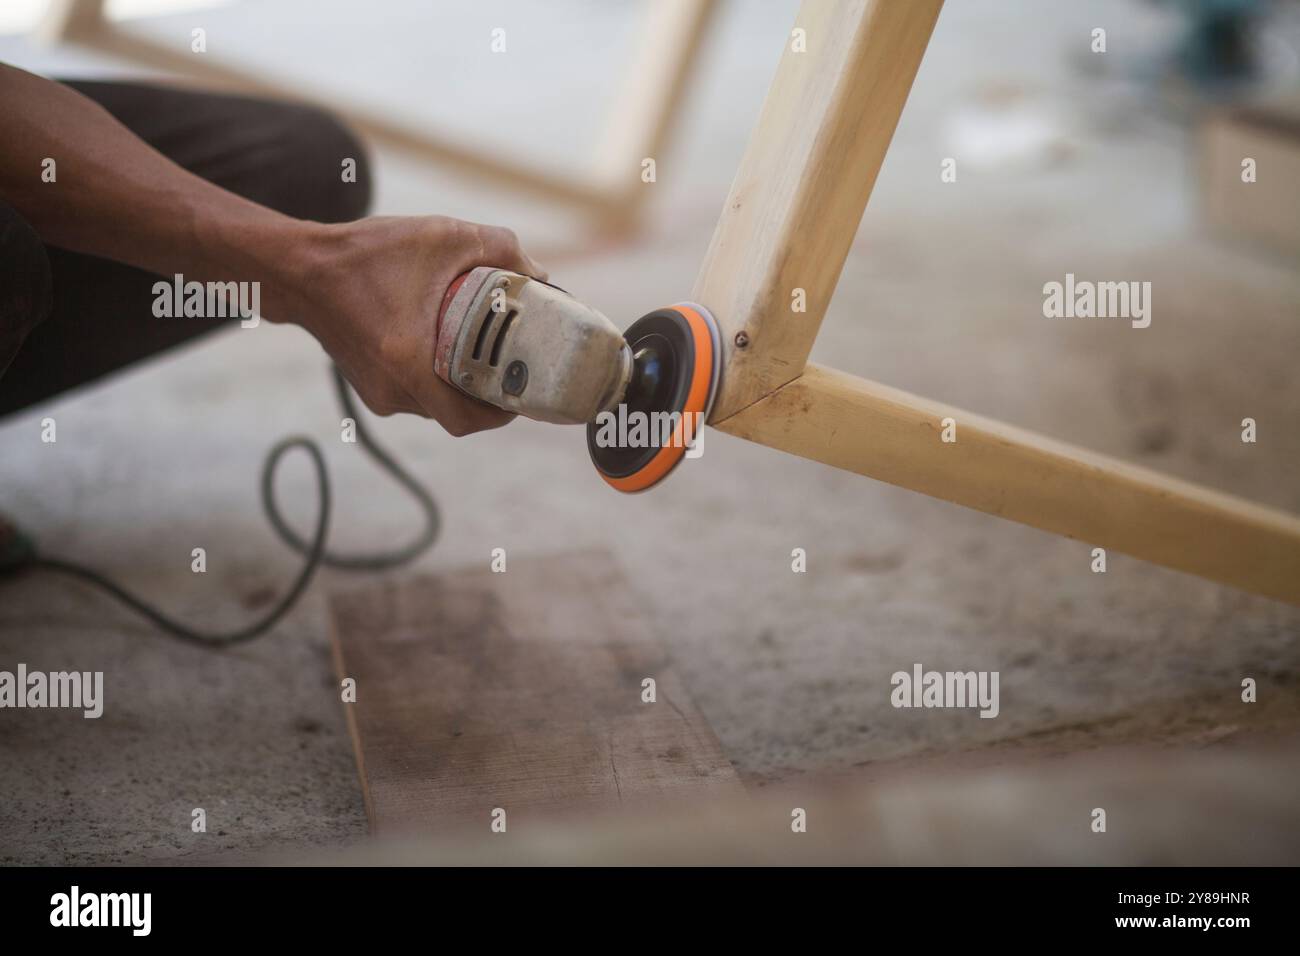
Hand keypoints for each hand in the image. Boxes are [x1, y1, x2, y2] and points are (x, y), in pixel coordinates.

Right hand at [285, 215, 546, 435]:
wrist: (299, 269)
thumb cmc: (366, 255)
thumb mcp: (441, 238)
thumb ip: (499, 248)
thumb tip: (538, 273)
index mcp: (409, 362)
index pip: (466, 419)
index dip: (502, 414)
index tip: (523, 392)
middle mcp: (391, 388)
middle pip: (456, 413)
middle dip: (486, 396)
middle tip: (512, 369)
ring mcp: (377, 393)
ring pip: (436, 404)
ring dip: (461, 385)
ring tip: (483, 353)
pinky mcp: (369, 387)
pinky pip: (415, 393)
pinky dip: (436, 376)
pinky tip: (447, 347)